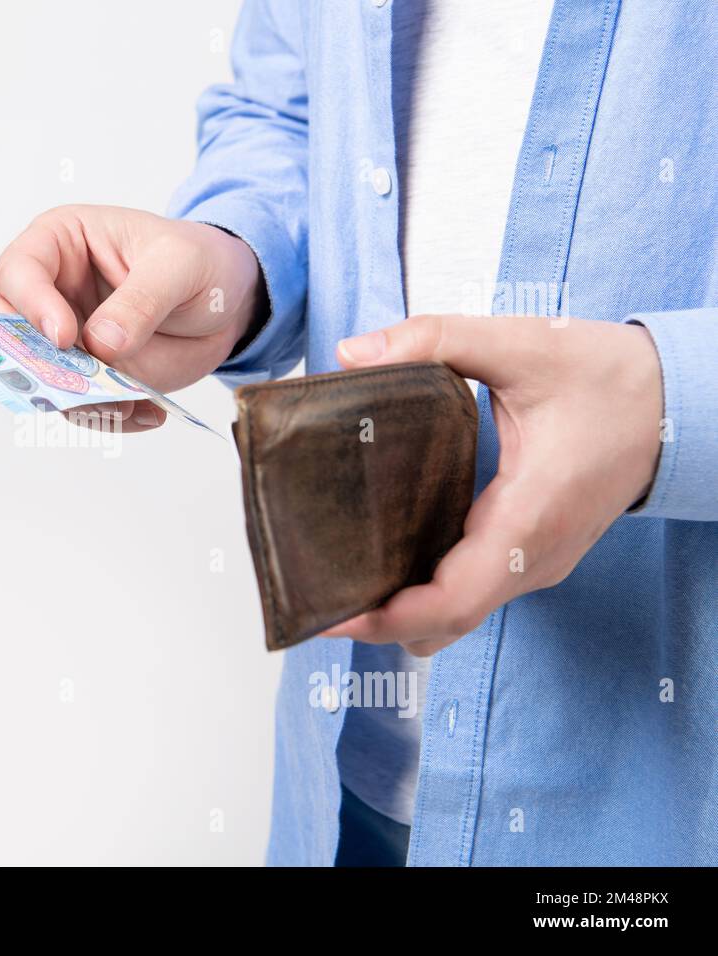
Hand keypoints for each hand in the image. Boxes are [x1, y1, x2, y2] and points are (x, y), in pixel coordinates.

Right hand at [0, 204, 262, 430]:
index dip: (31, 304)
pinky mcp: (85, 379)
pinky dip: (109, 416)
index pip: (18, 270)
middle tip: (63, 385)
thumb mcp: (180, 266)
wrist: (228, 303)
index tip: (65, 336)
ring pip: (38, 379)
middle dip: (25, 362)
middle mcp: (49, 293)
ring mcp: (64, 342)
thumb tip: (102, 343)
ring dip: (74, 400)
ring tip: (127, 405)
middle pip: (1, 330)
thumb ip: (142, 299)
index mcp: (59, 243)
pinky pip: (78, 406)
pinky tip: (148, 413)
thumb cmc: (197, 261)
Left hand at [320, 313, 664, 655]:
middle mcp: (533, 558)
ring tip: (341, 579)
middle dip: (380, 620)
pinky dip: (427, 594)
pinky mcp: (532, 557)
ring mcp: (536, 565)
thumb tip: (353, 353)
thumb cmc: (609, 378)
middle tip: (317, 594)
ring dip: (402, 611)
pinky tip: (385, 559)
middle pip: (445, 622)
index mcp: (529, 516)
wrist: (677, 401)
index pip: (453, 599)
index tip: (337, 613)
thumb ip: (435, 340)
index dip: (391, 617)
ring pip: (458, 617)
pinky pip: (472, 595)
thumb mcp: (522, 344)